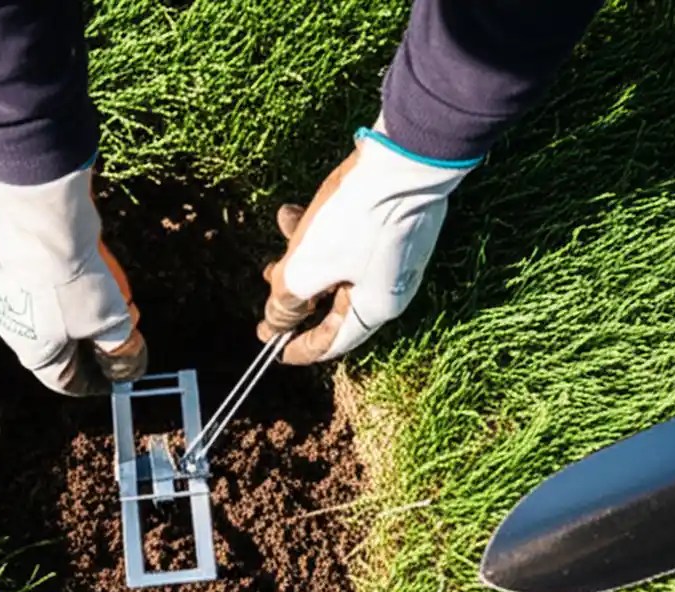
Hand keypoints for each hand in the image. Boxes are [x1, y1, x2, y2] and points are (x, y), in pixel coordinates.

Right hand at [0, 164, 146, 395]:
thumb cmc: (72, 282)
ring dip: (88, 304)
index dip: (98, 380)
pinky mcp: (14, 261)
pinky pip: (47, 279)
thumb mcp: (111, 324)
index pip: (67, 381)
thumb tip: (130, 368)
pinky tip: (93, 263)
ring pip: (56, 308)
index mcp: (35, 354)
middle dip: (98, 337)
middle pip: (62, 343)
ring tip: (116, 291)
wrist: (42, 222)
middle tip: (126, 326)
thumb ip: (121, 350)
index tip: (119, 372)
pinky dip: (72, 278)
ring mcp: (11, 292)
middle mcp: (15, 328)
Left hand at [258, 118, 475, 363]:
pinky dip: (321, 229)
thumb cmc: (358, 220)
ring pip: (337, 265)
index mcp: (375, 308)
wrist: (406, 158)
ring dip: (304, 252)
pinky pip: (348, 237)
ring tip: (283, 231)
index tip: (274, 350)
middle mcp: (389, 286)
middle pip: (332, 302)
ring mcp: (393, 254)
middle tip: (268, 282)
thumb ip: (287, 302)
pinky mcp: (392, 223)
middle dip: (296, 292)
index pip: (332, 342)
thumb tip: (274, 324)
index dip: (299, 348)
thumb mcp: (306, 269)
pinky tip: (296, 209)